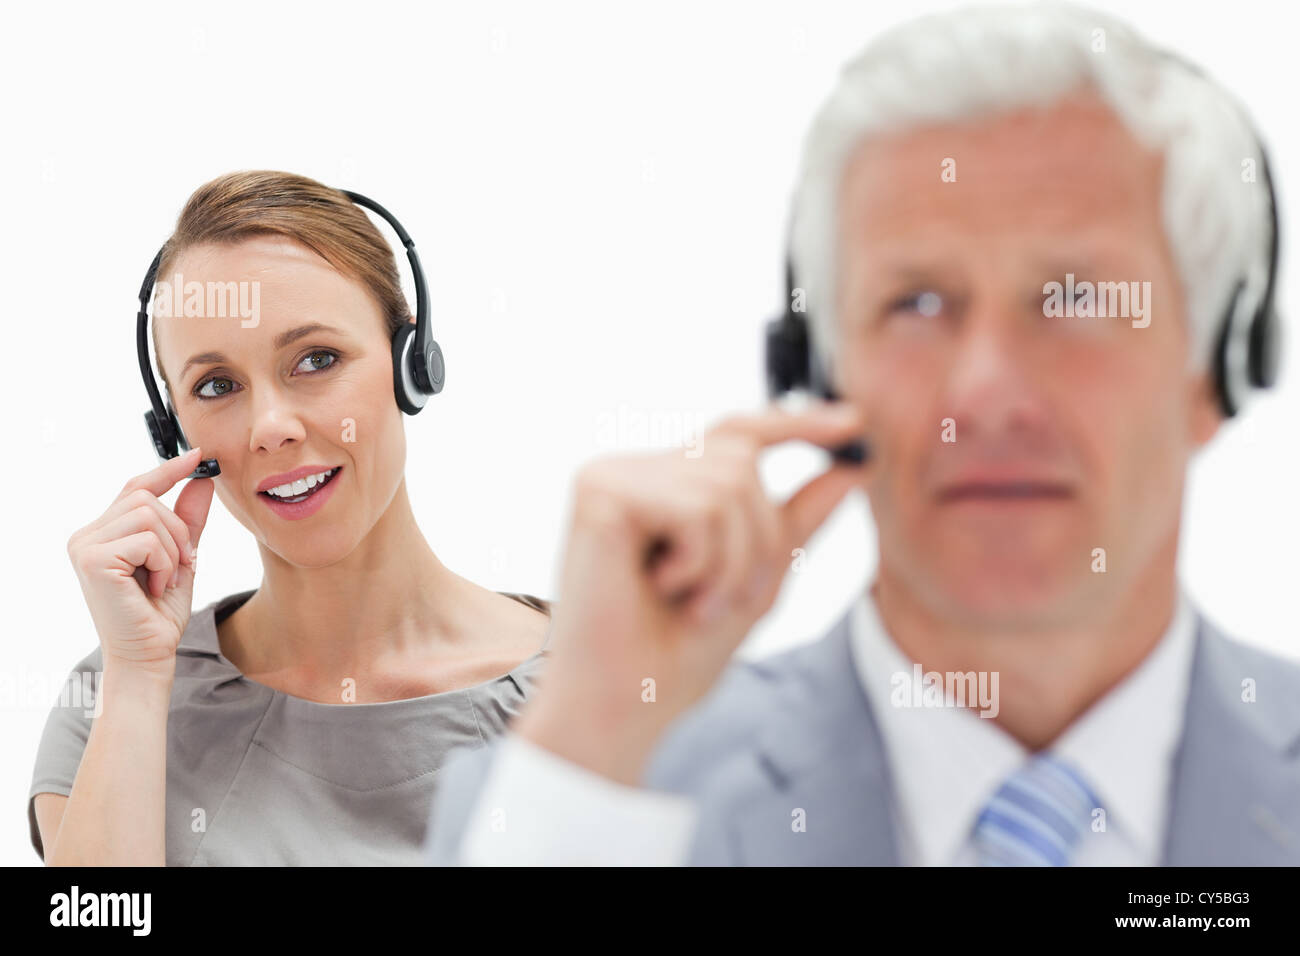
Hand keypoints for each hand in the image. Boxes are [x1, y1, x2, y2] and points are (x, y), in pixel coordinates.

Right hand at [66, 446, 215, 676]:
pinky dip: (165, 564)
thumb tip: (202, 480)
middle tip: (183, 564)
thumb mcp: (181, 557)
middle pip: (146, 499)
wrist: (149, 653)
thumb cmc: (159, 611)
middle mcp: (86, 535)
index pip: (135, 487)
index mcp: (103, 532)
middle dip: (178, 530)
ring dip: (173, 549)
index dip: (167, 470)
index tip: (197, 455)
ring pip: (149, 515)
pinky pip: (148, 540)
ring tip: (166, 579)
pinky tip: (156, 588)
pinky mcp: (93, 560)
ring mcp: (85, 546)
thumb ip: (188, 519)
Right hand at [516, 402, 868, 783]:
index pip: (737, 432)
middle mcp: (635, 470)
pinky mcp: (599, 493)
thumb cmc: (676, 651)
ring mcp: (613, 476)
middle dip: (758, 537)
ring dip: (729, 562)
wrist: (626, 705)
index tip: (855, 424)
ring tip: (690, 603)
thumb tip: (852, 467)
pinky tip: (659, 590)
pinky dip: (699, 564)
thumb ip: (798, 519)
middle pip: (741, 457)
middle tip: (724, 601)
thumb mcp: (758, 578)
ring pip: (727, 485)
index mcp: (665, 483)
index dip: (796, 423)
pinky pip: (696, 508)